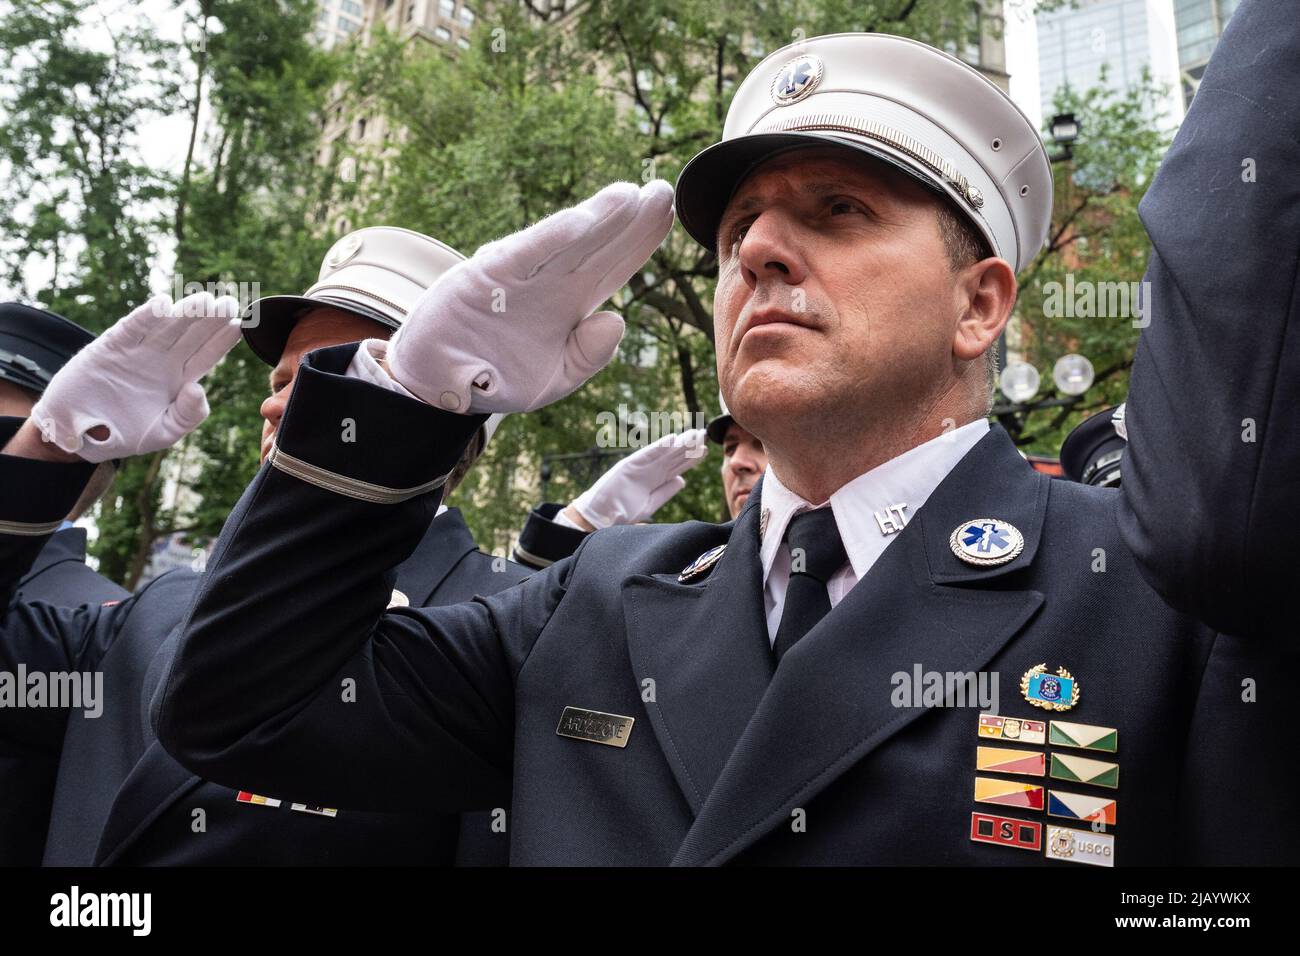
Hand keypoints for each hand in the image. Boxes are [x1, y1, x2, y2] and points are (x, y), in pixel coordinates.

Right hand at [29, 292, 241, 461]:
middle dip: (210, 319)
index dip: (223, 340)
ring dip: (184, 313)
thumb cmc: (125, 435)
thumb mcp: (164, 431)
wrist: (79, 436)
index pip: (206, 356)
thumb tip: (199, 388)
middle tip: (231, 302)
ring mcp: (137, 352)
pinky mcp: (110, 348)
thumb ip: (188, 415)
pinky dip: (145, 317)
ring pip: (166, 327)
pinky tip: (164, 305)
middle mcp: (162, 360)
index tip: (242, 324)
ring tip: (204, 299)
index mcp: (179, 379)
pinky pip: (131, 329)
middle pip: (192, 335)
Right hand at [386, 180, 674, 413]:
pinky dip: (554, 236)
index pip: (613, 267)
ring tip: (632, 193)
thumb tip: (618, 319)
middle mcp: (549, 284)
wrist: (439, 387)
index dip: (641, 240)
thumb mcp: (555, 380)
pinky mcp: (488, 275)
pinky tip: (585, 219)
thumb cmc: (497, 378)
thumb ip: (589, 357)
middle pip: (599, 246)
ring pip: (568, 242)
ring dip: (599, 217)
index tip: (671, 212)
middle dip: (631, 219)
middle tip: (664, 189)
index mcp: (569, 306)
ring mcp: (520, 276)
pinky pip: (527, 253)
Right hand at [570, 429, 707, 528]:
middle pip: (673, 457)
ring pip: (664, 453)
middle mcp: (649, 471)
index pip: (677, 467)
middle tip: (703, 434)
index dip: (691, 458)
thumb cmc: (622, 512)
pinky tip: (673, 439)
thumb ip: (665, 492)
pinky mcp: (629, 466)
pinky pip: (647, 455)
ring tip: (693, 434)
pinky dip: (659, 447)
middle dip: (688, 446)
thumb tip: (682, 480)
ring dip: (678, 443)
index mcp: (655, 481)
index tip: (704, 449)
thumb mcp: (649, 504)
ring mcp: (640, 467)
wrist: (600, 516)